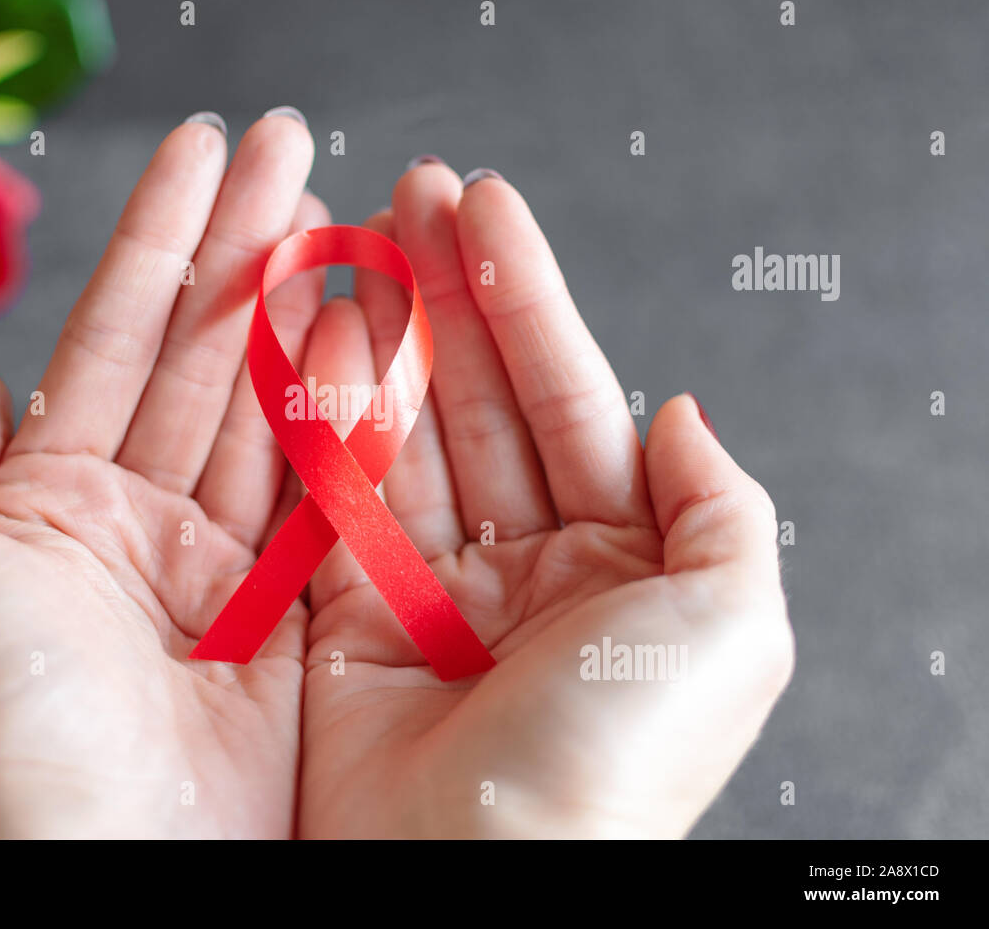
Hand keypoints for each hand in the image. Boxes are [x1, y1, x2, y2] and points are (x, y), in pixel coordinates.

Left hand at [0, 110, 324, 836]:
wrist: (104, 849)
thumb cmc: (6, 711)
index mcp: (56, 498)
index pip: (116, 335)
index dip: (156, 235)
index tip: (202, 148)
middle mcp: (144, 518)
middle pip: (206, 352)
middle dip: (248, 243)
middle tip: (294, 146)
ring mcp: (227, 561)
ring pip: (274, 404)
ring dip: (308, 307)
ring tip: (346, 214)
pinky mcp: (296, 606)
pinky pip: (330, 486)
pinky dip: (354, 407)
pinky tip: (373, 327)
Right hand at [296, 163, 793, 837]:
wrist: (482, 880)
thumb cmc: (618, 761)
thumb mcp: (730, 627)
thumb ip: (723, 507)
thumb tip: (680, 410)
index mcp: (621, 566)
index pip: (568, 401)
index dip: (529, 301)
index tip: (487, 207)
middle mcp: (529, 572)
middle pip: (481, 402)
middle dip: (448, 295)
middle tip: (411, 191)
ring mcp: (435, 594)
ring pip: (406, 436)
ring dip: (384, 336)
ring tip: (356, 240)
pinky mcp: (352, 621)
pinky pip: (339, 499)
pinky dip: (327, 417)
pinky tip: (321, 335)